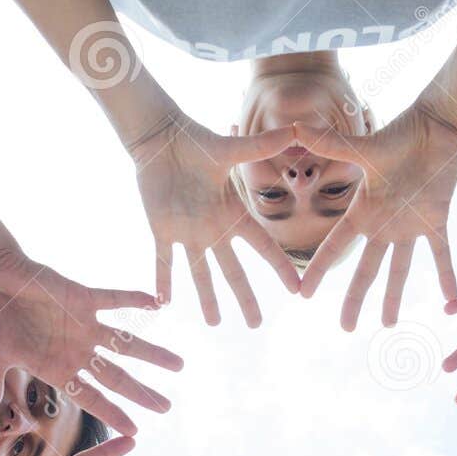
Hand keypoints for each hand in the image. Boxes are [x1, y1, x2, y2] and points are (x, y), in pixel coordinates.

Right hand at [0, 251, 181, 437]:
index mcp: (56, 369)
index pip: (91, 397)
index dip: (113, 413)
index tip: (137, 431)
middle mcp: (76, 351)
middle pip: (117, 376)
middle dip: (142, 392)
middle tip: (167, 408)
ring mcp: (83, 325)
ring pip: (125, 342)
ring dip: (151, 353)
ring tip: (178, 365)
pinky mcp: (83, 297)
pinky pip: (114, 299)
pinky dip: (135, 299)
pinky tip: (158, 303)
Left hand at [127, 110, 301, 325]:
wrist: (160, 138)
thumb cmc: (195, 141)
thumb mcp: (230, 149)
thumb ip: (260, 146)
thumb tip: (296, 130)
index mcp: (233, 214)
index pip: (263, 247)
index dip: (279, 268)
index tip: (296, 290)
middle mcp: (213, 229)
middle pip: (233, 271)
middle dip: (244, 298)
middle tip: (255, 325)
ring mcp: (188, 232)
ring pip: (200, 273)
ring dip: (207, 298)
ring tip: (215, 323)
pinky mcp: (162, 230)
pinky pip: (163, 261)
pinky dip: (163, 281)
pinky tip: (164, 303)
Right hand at [292, 95, 456, 329]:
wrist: (437, 126)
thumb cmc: (401, 133)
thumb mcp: (364, 147)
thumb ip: (331, 144)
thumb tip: (294, 128)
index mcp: (362, 211)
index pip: (334, 247)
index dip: (320, 270)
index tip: (304, 295)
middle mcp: (383, 224)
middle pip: (366, 269)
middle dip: (356, 299)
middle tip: (347, 329)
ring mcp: (409, 226)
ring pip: (400, 269)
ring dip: (394, 297)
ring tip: (390, 325)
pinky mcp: (436, 220)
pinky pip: (441, 254)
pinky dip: (447, 274)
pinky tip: (450, 299)